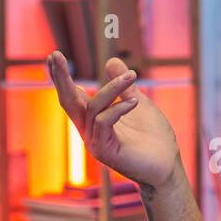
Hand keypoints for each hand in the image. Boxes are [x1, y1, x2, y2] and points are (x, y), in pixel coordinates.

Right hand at [48, 52, 181, 189]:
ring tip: (132, 76)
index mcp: (93, 119)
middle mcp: (88, 130)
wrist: (167, 166)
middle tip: (56, 55)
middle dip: (61, 78)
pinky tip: (133, 101)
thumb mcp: (137, 102)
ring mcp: (94, 142)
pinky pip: (104, 122)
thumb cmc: (153, 138)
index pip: (71, 96)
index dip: (61, 77)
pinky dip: (117, 108)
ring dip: (112, 88)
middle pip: (68, 101)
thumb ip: (124, 86)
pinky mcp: (104, 151)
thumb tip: (110, 61)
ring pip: (94, 107)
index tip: (53, 55)